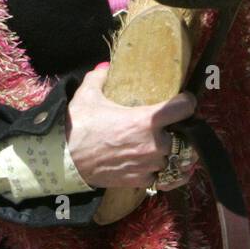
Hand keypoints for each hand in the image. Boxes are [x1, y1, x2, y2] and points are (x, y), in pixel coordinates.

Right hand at [64, 63, 197, 189]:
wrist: (63, 162)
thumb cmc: (78, 127)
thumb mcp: (88, 95)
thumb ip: (99, 77)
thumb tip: (105, 67)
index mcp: (146, 120)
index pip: (184, 108)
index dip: (186, 102)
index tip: (183, 100)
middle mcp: (153, 144)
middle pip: (182, 135)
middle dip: (177, 130)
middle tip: (169, 124)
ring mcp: (148, 165)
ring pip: (173, 157)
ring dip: (171, 151)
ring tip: (164, 144)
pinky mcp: (139, 181)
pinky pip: (162, 177)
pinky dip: (163, 172)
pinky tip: (160, 166)